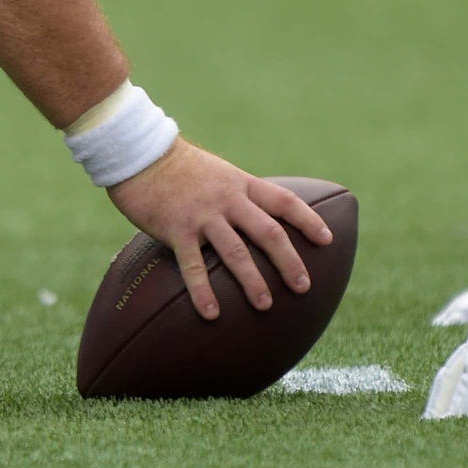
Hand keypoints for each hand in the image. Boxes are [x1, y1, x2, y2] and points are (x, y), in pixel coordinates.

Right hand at [105, 140, 331, 320]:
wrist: (140, 153)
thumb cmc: (178, 166)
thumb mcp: (217, 172)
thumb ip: (236, 194)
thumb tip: (254, 218)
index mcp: (241, 184)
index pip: (284, 201)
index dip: (308, 220)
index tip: (327, 240)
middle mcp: (228, 200)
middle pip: (269, 233)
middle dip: (289, 262)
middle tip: (304, 286)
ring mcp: (202, 215)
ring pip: (236, 252)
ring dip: (253, 281)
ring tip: (265, 306)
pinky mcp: (176, 229)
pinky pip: (193, 266)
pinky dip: (203, 291)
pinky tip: (212, 314)